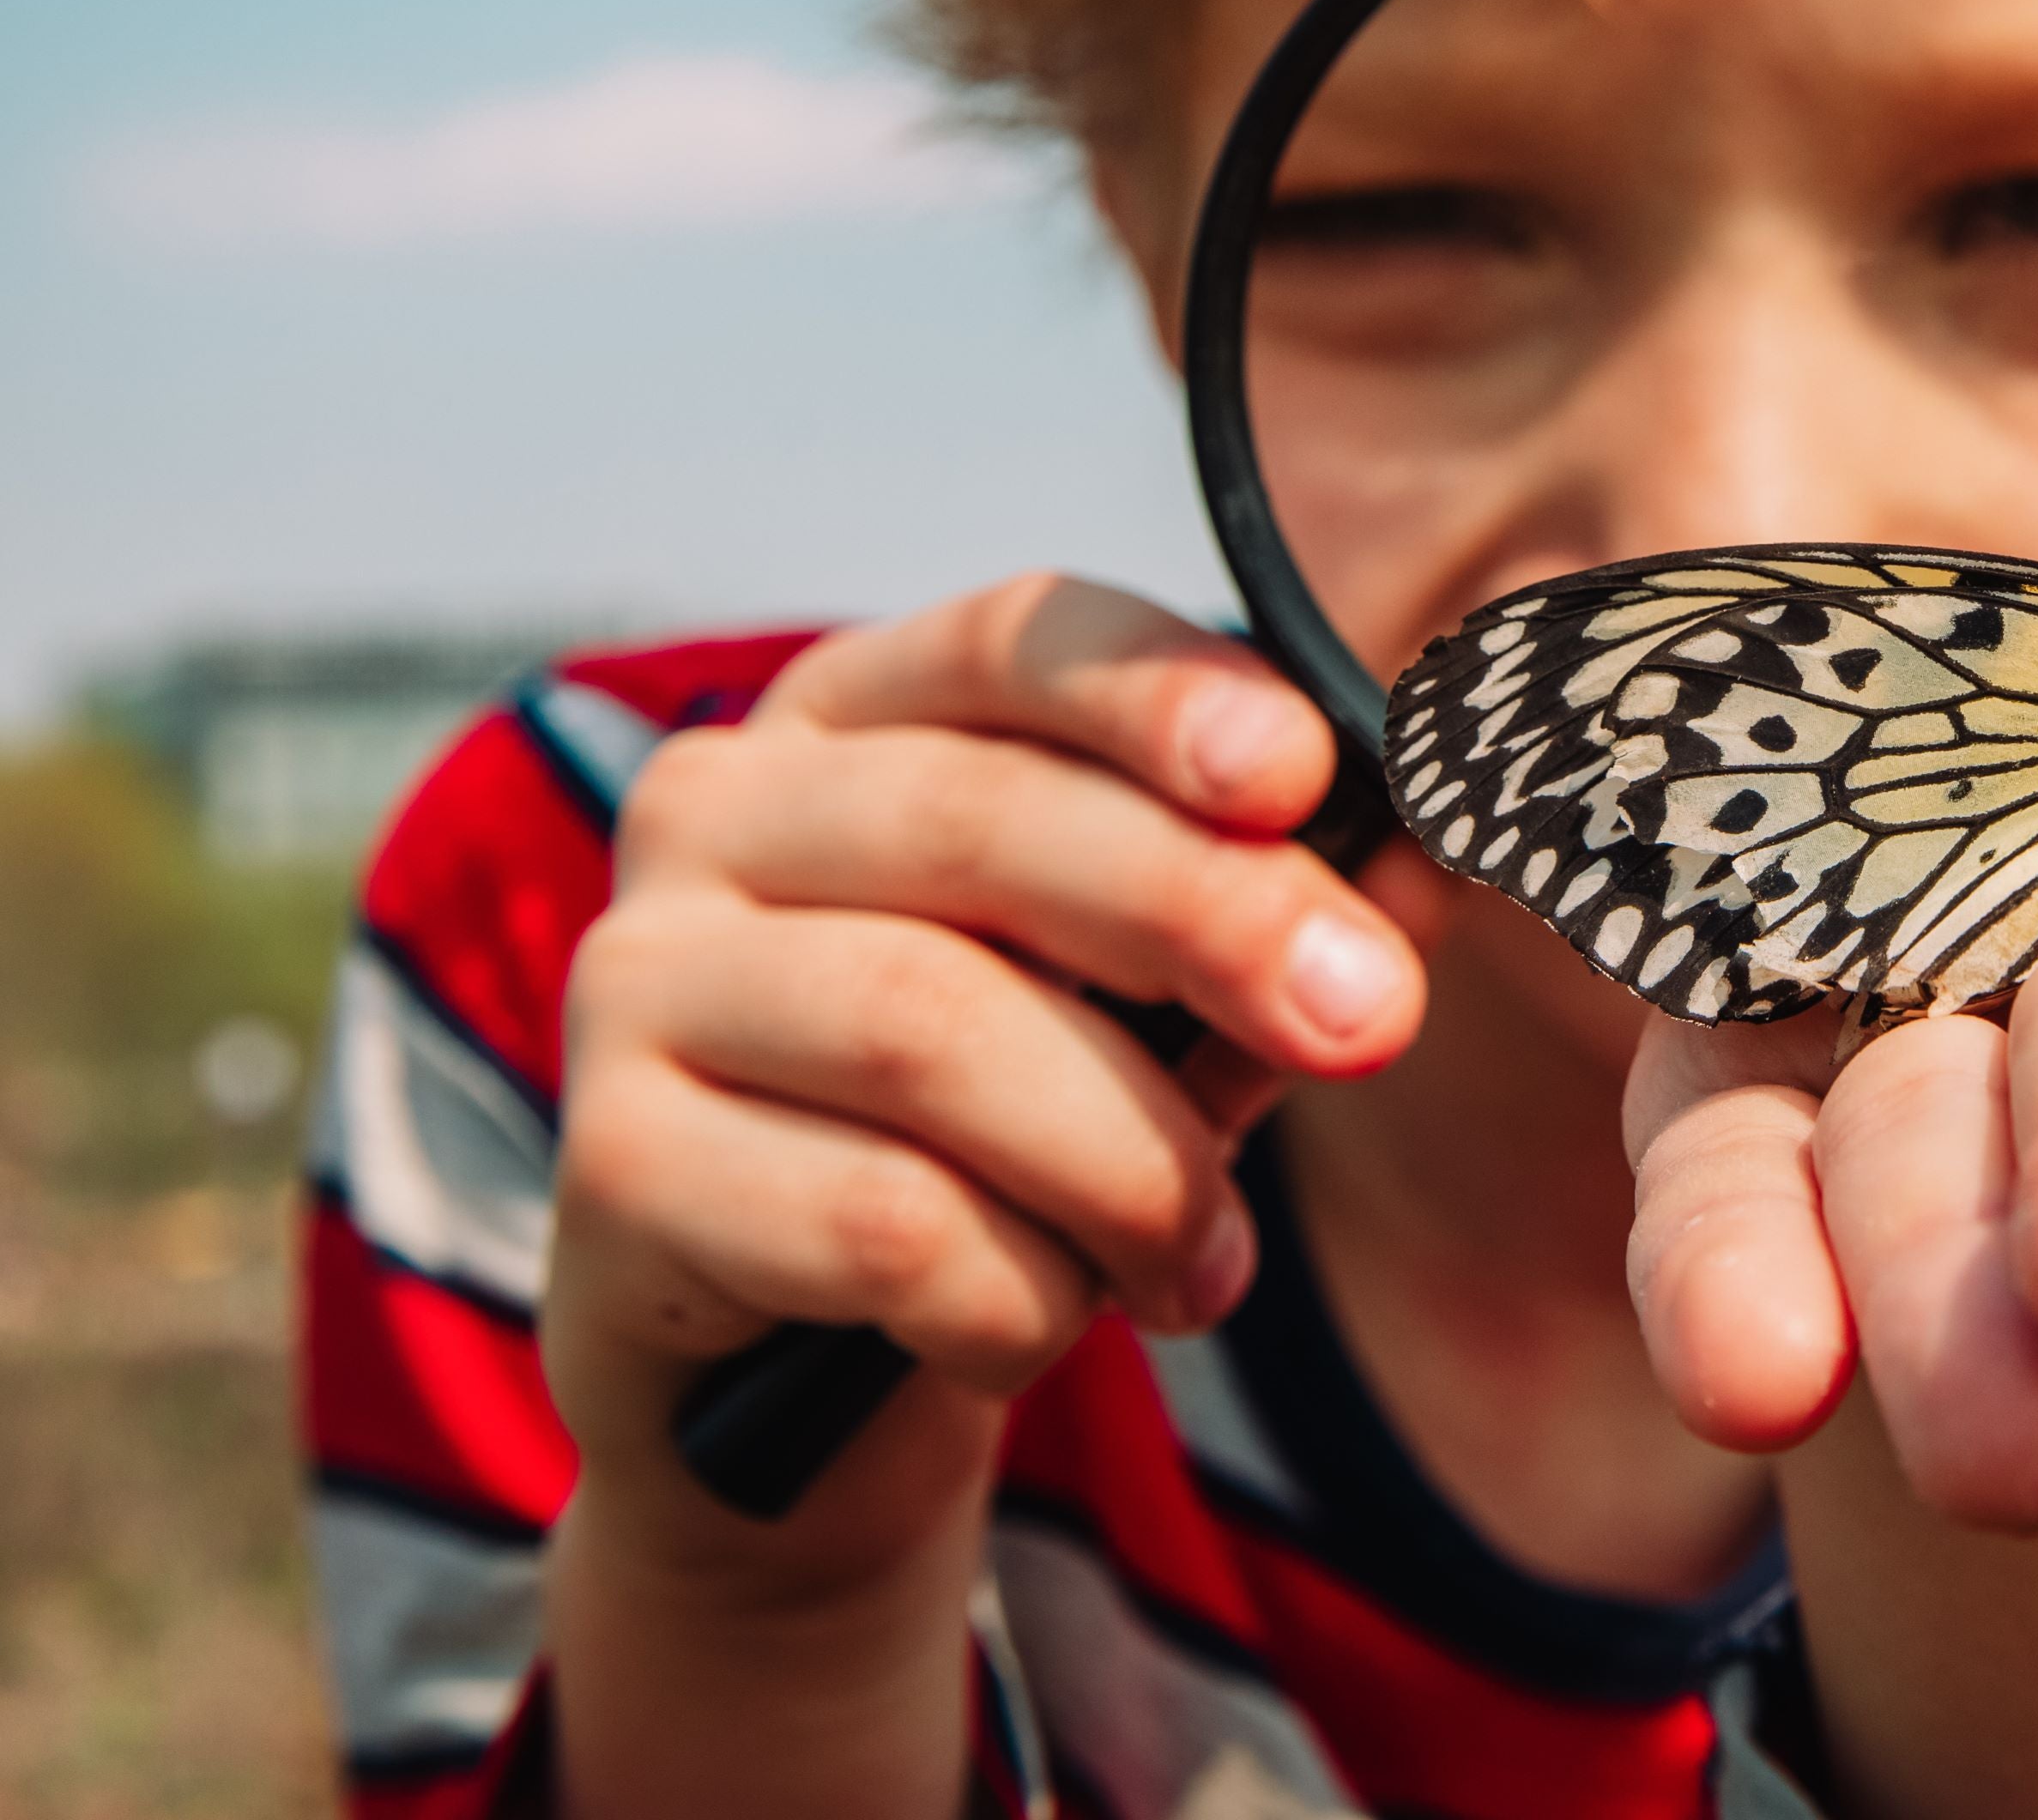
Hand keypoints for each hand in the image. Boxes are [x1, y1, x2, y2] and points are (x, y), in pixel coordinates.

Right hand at [541, 574, 1429, 1578]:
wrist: (791, 1396)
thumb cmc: (998, 1143)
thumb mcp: (1149, 1010)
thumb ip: (1268, 927)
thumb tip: (1424, 871)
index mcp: (859, 713)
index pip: (1017, 640)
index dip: (1164, 693)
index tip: (1306, 773)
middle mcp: (717, 808)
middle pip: (987, 826)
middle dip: (1212, 918)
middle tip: (1372, 1022)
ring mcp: (636, 977)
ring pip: (935, 1032)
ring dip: (1130, 1163)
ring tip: (1205, 1262)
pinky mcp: (613, 1164)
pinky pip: (878, 1220)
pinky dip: (1018, 1292)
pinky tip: (1048, 1322)